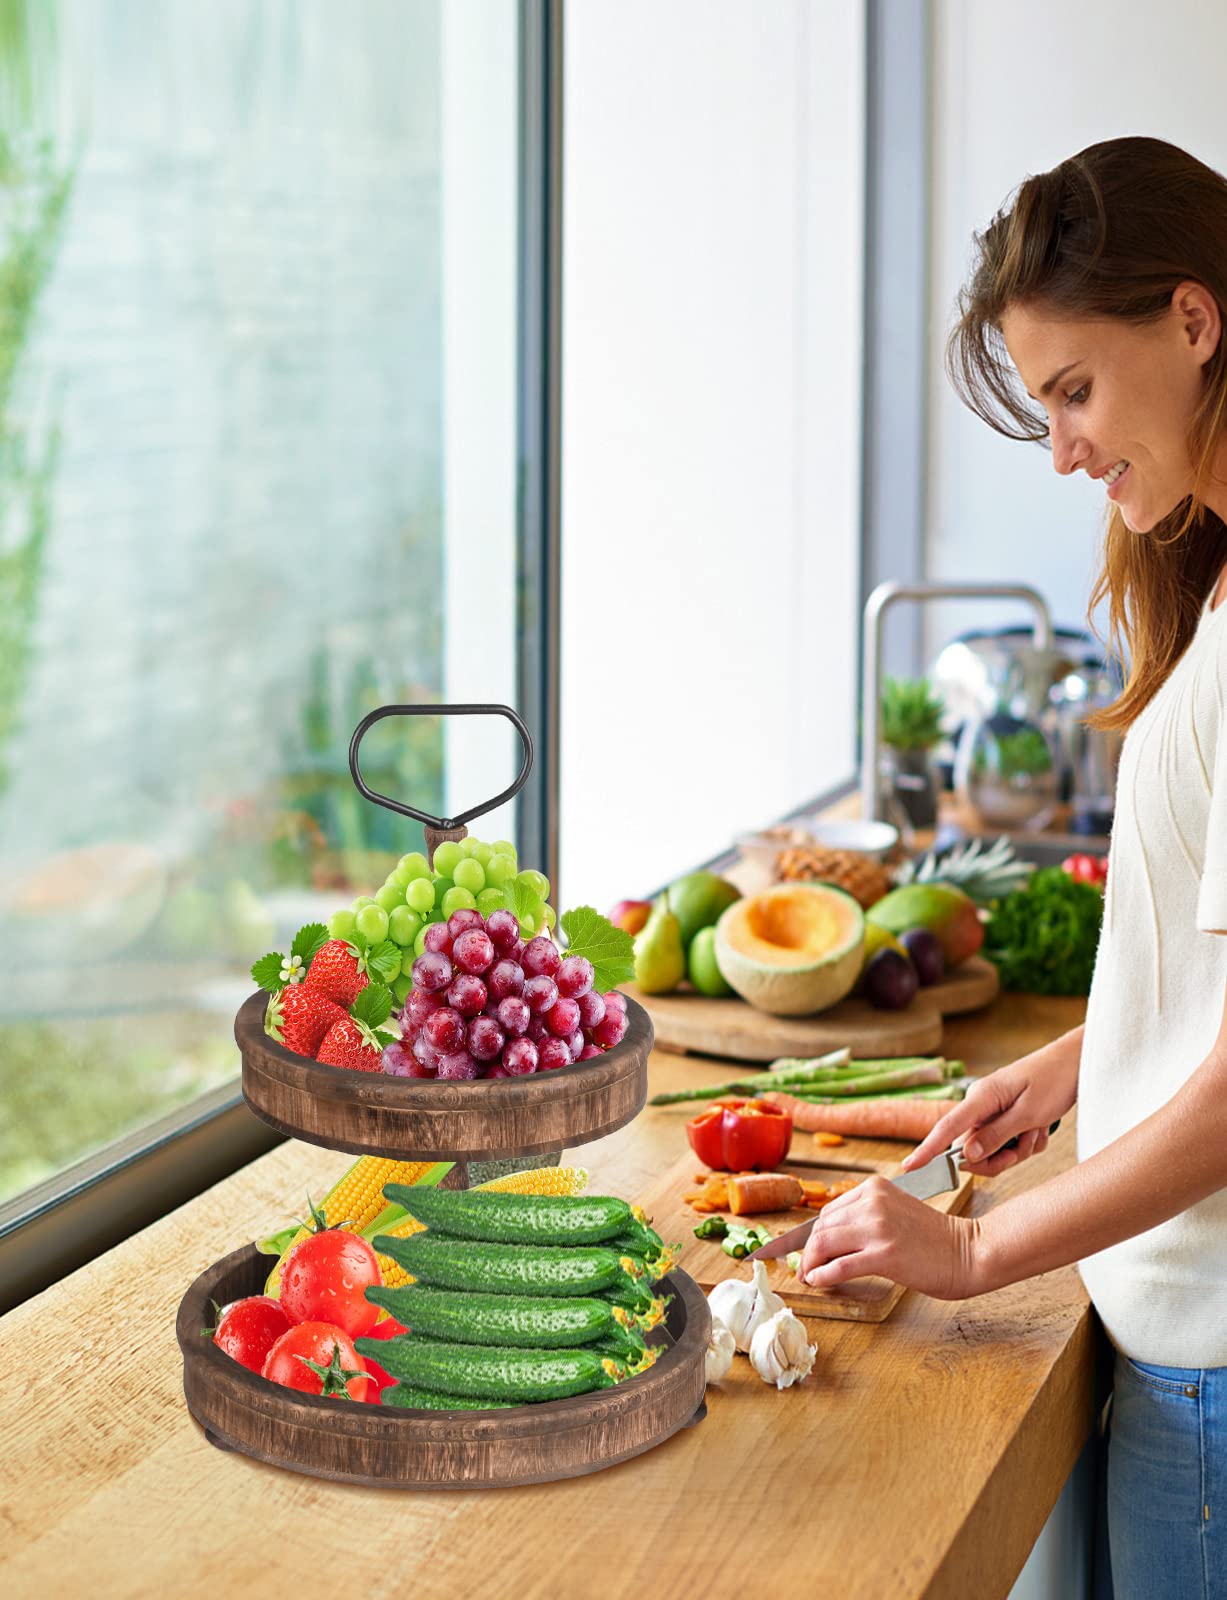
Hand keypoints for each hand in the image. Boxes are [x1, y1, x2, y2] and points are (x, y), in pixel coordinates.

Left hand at [798, 1177, 981, 1298]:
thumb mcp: (894, 1212)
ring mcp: (878, 1227)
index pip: (828, 1211)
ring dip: (811, 1264)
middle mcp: (873, 1202)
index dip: (813, 1234)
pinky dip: (823, 1275)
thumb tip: (826, 1240)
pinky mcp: (884, 1254)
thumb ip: (864, 1217)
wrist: (968, 1251)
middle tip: (804, 1268)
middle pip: (822, 1227)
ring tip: (809, 1277)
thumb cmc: (934, 1238)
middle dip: (808, 1251)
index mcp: (874, 1187)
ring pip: (824, 1244)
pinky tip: (818, 1282)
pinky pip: (840, 1266)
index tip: (808, 1250)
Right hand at [900, 1044, 1078, 1178]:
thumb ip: (996, 1135)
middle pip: (974, 1148)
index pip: (946, 1127)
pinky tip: (1040, 1128)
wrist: (1075, 1063)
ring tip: (1037, 1130)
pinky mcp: (1005, 1116)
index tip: (909, 1167)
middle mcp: (981, 1104)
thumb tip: (966, 1155)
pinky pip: (1009, 1143)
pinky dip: (1026, 1142)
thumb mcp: (1028, 1114)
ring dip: (1019, 1149)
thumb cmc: (1053, 1081)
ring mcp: (993, 1111)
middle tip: (1022, 1149)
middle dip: (1000, 1157)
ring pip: (994, 1149)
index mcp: (980, 1098)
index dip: (927, 1150)